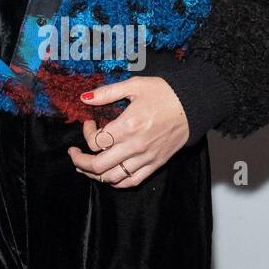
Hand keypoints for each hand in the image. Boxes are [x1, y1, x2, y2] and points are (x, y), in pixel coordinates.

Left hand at [67, 76, 188, 186]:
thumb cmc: (165, 93)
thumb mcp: (134, 86)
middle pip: (98, 166)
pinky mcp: (155, 164)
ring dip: (94, 174)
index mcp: (128, 126)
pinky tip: (109, 175)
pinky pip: (131, 181)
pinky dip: (116, 182)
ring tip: (86, 167)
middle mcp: (135, 146)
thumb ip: (107, 93)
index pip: (96, 142)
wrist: (192, 105)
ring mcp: (145, 158)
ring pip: (112, 178)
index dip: (86, 134)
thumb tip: (85, 98)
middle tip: (75, 153)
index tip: (89, 123)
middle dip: (80, 161)